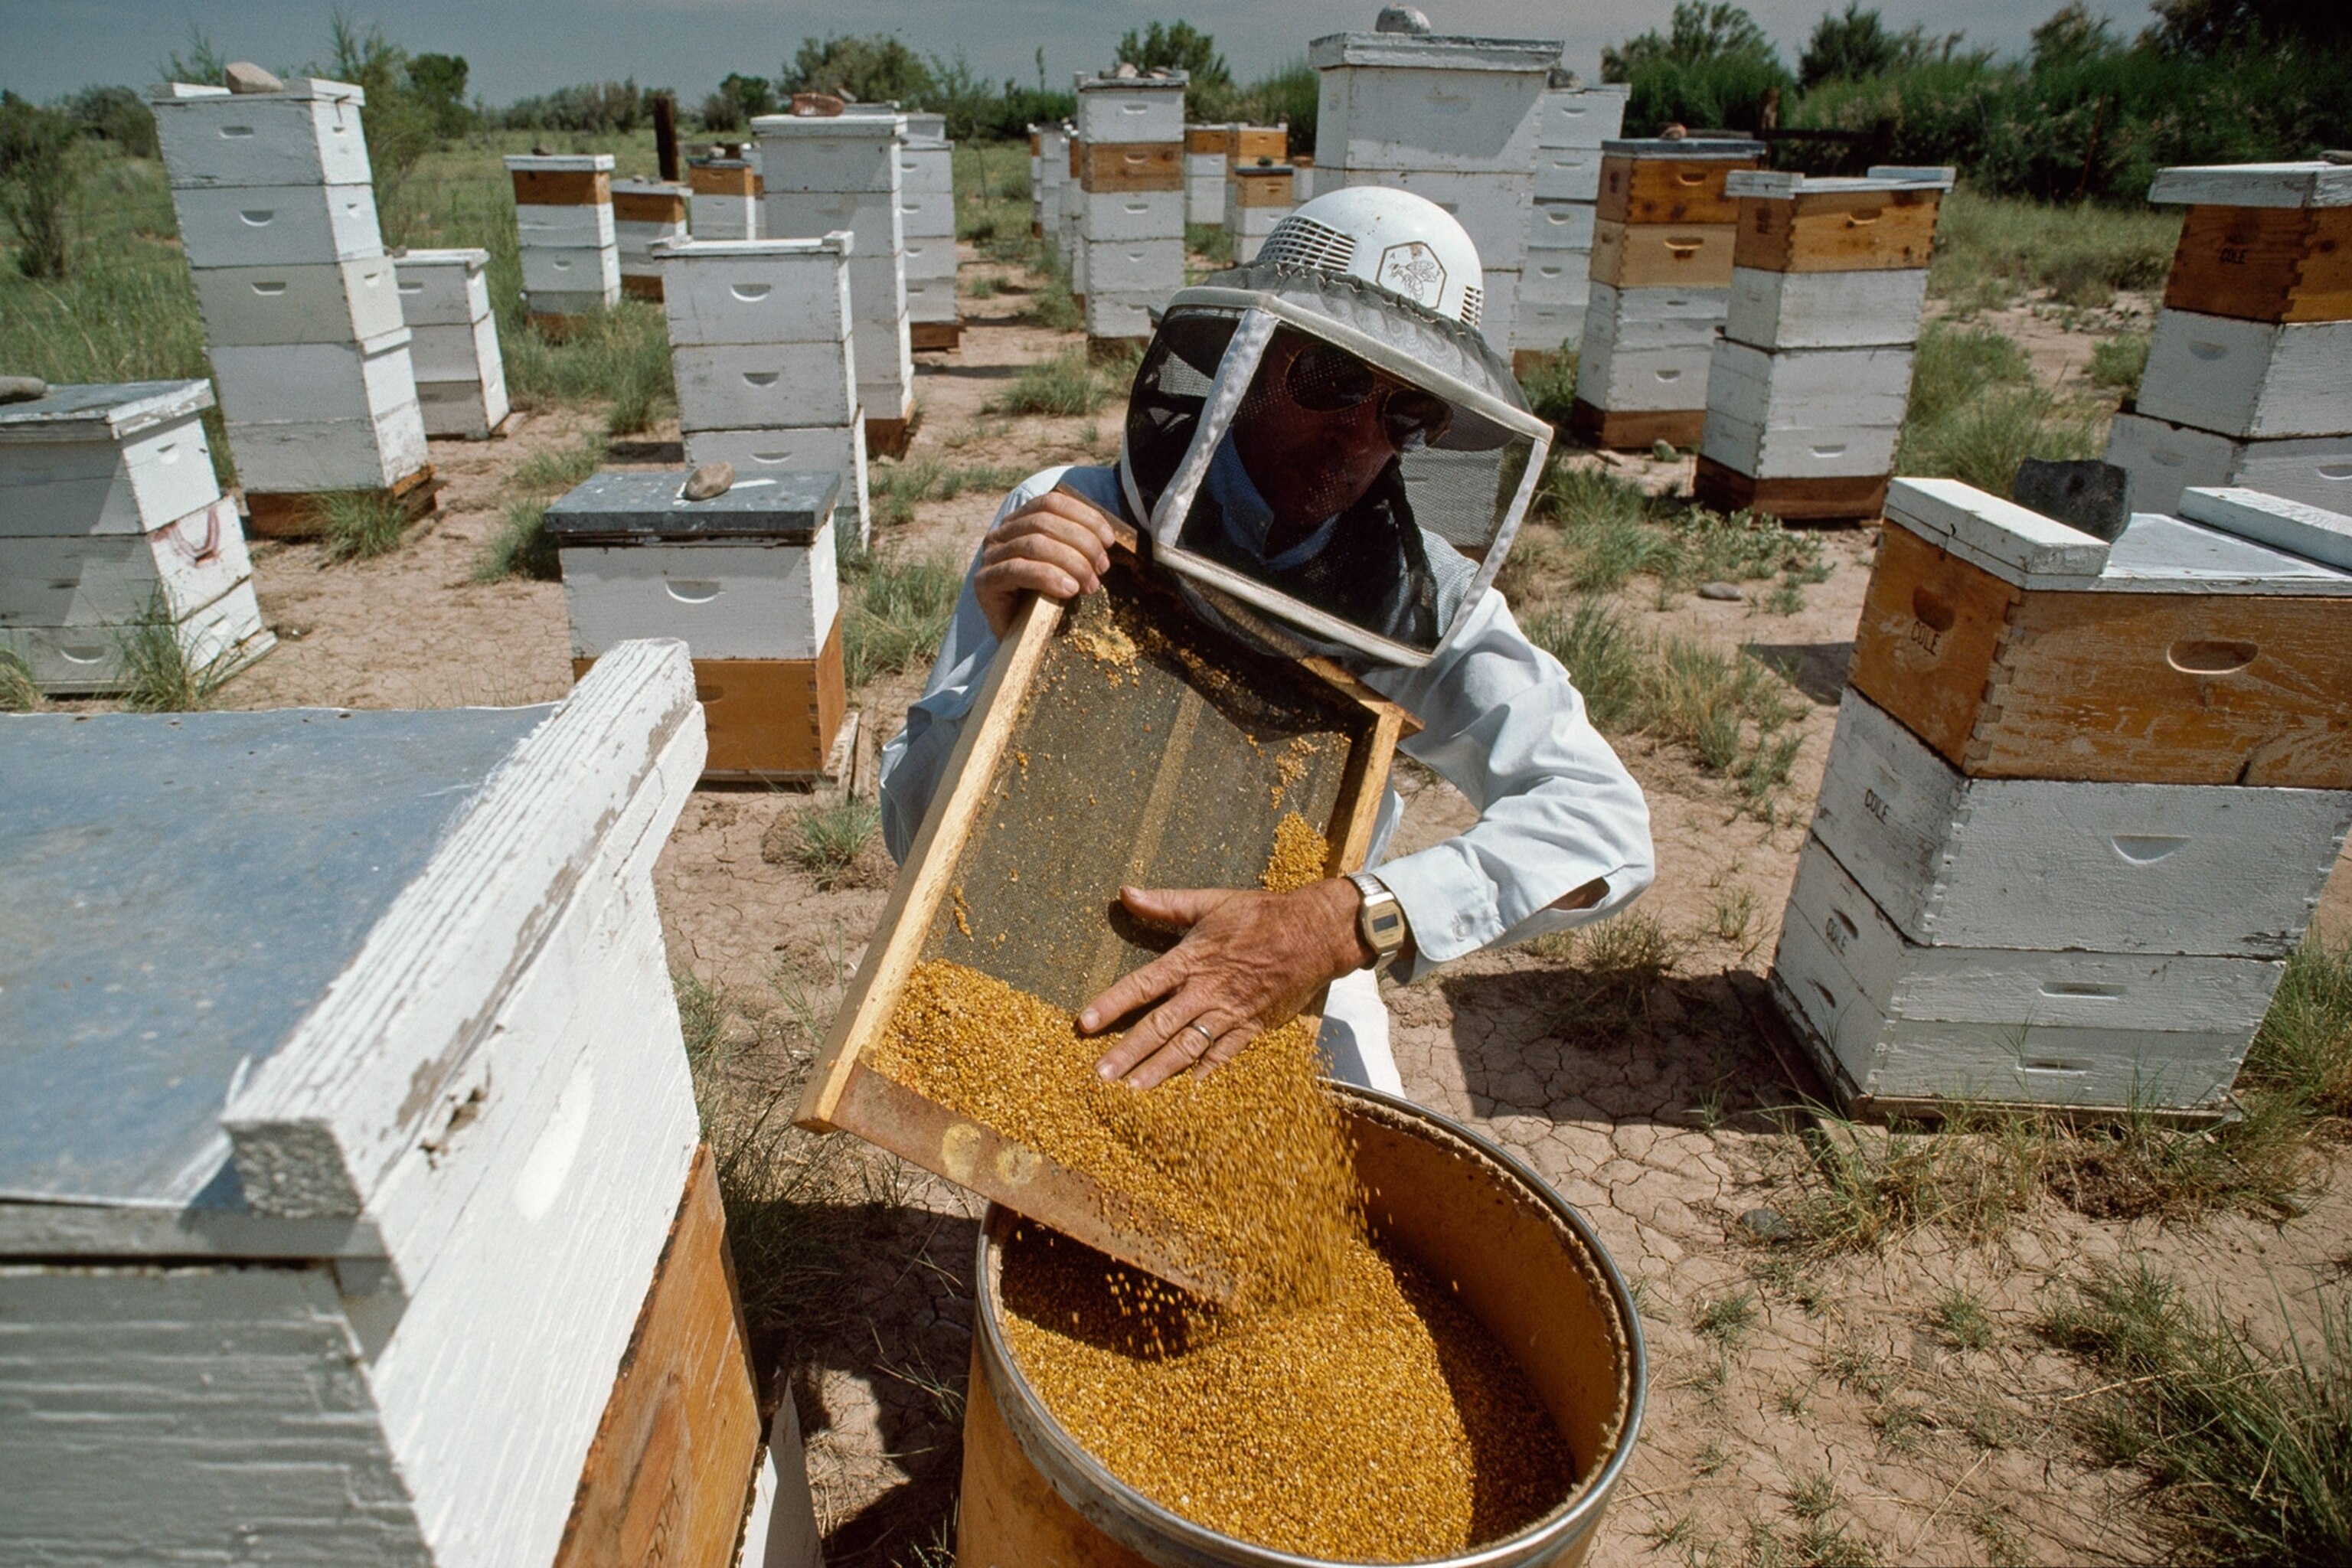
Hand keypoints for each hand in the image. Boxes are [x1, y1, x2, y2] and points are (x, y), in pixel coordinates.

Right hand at [974, 489, 1117, 638]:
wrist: (1020, 642)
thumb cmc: (1048, 601)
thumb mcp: (1066, 566)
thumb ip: (1078, 546)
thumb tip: (1106, 539)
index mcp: (1020, 521)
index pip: (1052, 503)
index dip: (1084, 516)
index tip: (1109, 540)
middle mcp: (1000, 534)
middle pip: (1045, 522)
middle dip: (1082, 543)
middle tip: (1102, 568)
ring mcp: (990, 557)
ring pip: (1035, 544)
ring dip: (1071, 562)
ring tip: (1090, 584)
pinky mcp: (984, 582)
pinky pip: (1018, 570)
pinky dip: (1049, 577)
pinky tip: (1069, 590)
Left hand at [1079, 879, 1369, 1089]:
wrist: (1314, 933)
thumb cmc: (1260, 914)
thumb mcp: (1211, 902)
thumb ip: (1166, 904)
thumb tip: (1124, 893)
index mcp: (1191, 960)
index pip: (1142, 985)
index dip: (1111, 1004)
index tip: (1084, 1024)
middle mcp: (1206, 990)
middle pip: (1159, 1026)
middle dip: (1128, 1051)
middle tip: (1100, 1075)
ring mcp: (1229, 1012)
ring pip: (1188, 1046)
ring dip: (1158, 1069)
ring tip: (1132, 1090)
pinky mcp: (1252, 1026)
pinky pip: (1223, 1054)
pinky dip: (1204, 1072)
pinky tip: (1184, 1088)